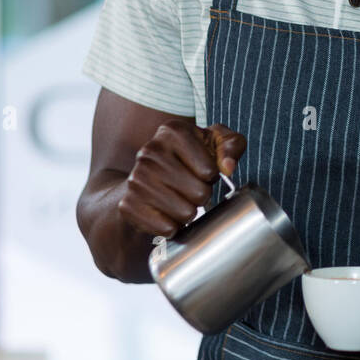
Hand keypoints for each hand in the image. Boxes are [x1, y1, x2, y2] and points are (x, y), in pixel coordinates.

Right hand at [118, 120, 245, 237]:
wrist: (145, 178)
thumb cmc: (189, 159)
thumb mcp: (215, 144)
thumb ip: (232, 145)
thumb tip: (228, 166)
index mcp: (173, 131)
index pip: (210, 170)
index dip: (212, 175)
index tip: (203, 170)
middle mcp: (150, 151)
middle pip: (200, 193)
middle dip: (202, 195)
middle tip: (191, 188)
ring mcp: (135, 178)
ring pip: (186, 213)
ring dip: (189, 212)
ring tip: (180, 199)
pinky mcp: (127, 205)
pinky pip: (167, 228)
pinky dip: (173, 227)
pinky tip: (167, 214)